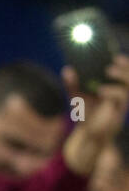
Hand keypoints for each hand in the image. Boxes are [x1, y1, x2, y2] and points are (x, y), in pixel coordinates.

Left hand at [63, 54, 128, 174]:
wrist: (89, 134)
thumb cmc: (86, 113)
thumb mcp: (77, 97)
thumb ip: (73, 84)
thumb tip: (66, 69)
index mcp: (114, 87)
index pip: (125, 72)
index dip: (124, 63)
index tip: (115, 56)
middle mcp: (121, 93)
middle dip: (124, 69)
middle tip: (112, 63)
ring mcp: (121, 103)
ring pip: (127, 88)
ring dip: (119, 80)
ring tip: (107, 74)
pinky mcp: (118, 113)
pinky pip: (121, 100)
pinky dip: (112, 92)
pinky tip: (101, 90)